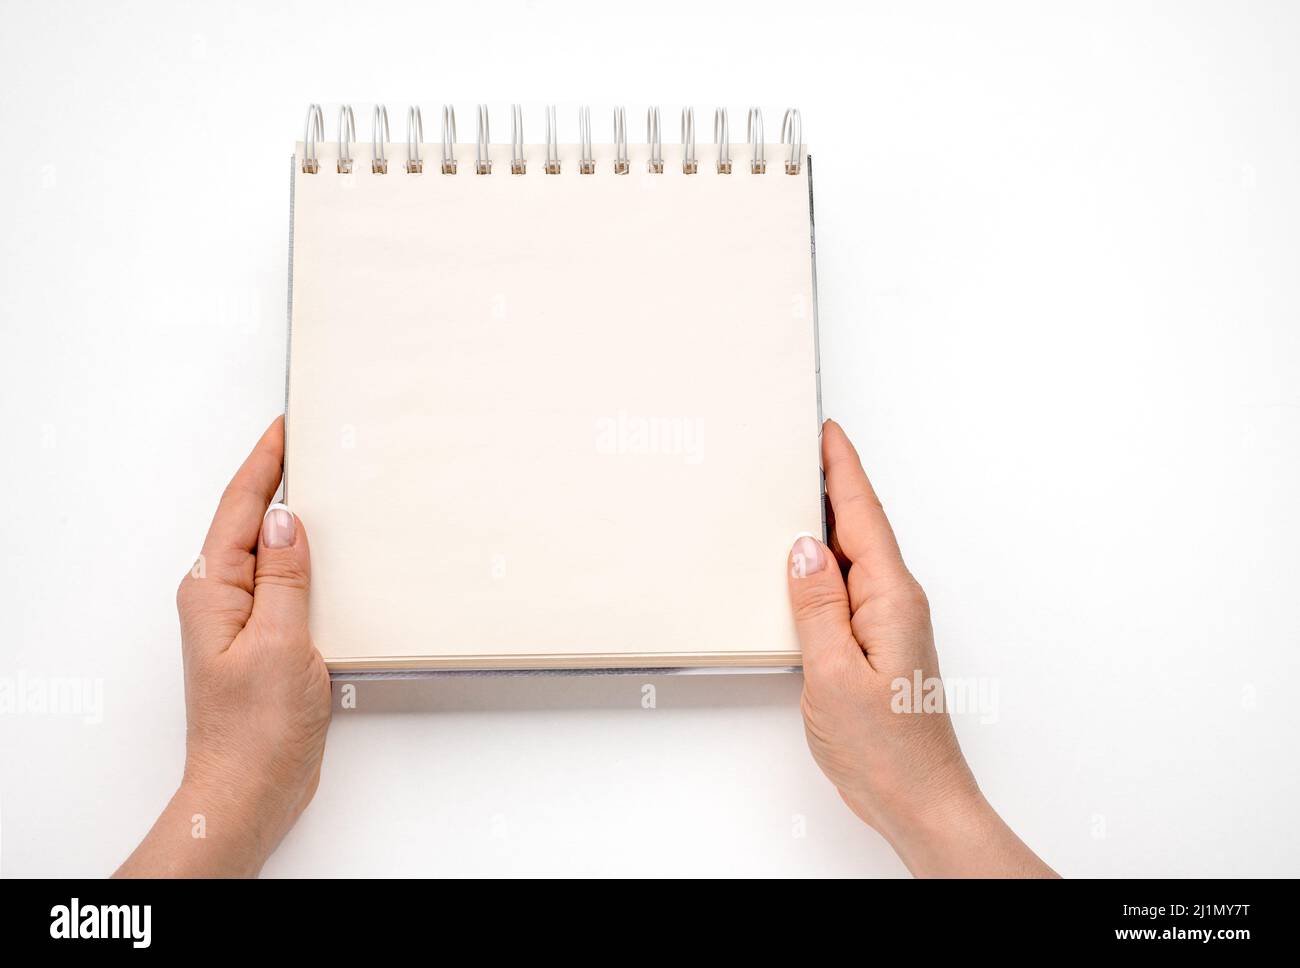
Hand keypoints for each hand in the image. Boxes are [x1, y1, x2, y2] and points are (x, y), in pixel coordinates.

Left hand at [117, 416, 330, 876]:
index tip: (285, 425)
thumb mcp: (279, 643)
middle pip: (251, 521)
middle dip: (278, 479)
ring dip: (297, 520)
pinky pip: (286, 583)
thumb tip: (286, 518)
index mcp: (213, 589)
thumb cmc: (255, 730)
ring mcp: (243, 619)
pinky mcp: (265, 640)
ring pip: (271, 551)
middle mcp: (222, 597)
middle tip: (311, 442)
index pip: (240, 507)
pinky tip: (331, 556)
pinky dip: (308, 560)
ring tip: (327, 487)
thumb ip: (284, 576)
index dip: (264, 462)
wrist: (250, 790)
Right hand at [788, 420, 1054, 876]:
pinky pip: (848, 586)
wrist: (919, 798)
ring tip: (795, 491)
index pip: (862, 514)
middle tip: (802, 445)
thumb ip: (816, 607)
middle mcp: (895, 601)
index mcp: (890, 597)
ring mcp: (888, 621)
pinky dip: (824, 563)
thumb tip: (803, 548)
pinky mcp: (878, 642)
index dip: (842, 468)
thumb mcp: (834, 674)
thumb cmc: (886, 748)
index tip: (827, 430)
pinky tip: (804, 566)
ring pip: (853, 555)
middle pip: (860, 525)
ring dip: (827, 521)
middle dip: (832, 481)